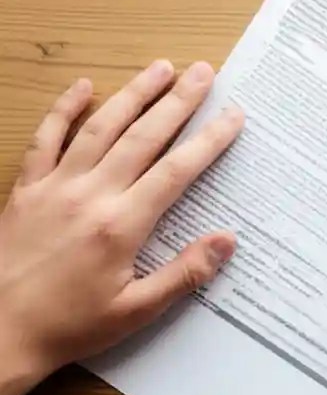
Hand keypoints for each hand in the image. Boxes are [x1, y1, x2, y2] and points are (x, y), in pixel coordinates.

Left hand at [0, 61, 242, 393]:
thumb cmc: (68, 326)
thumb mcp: (137, 310)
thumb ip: (184, 273)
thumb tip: (227, 241)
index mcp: (121, 226)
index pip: (177, 172)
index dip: (209, 141)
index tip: (232, 116)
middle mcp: (89, 196)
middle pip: (142, 137)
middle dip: (177, 101)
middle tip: (203, 73)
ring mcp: (54, 187)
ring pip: (100, 128)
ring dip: (132, 94)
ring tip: (160, 68)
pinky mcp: (26, 190)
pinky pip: (46, 139)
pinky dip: (64, 110)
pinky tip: (83, 88)